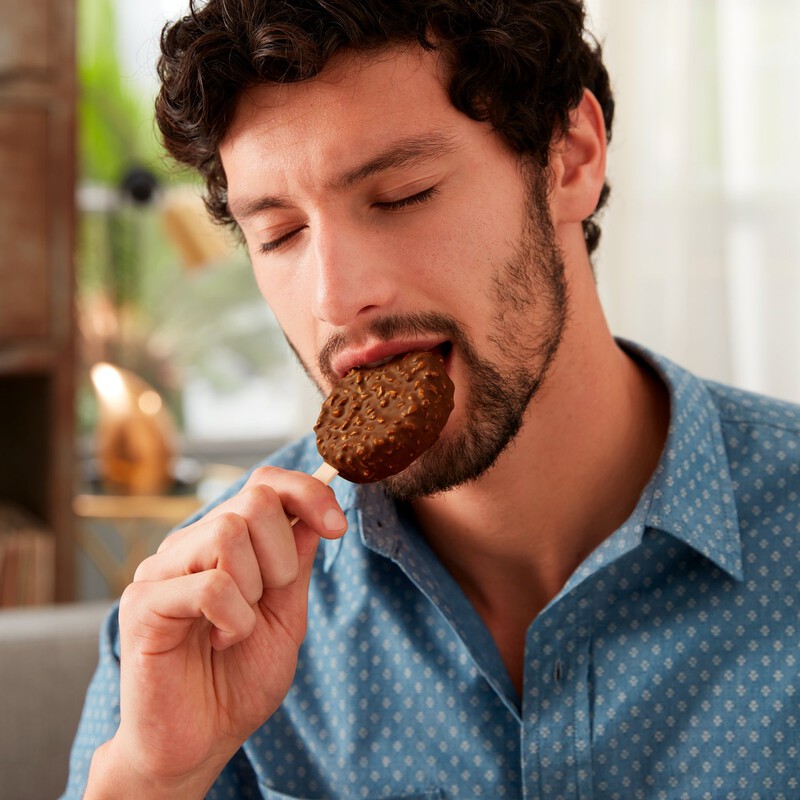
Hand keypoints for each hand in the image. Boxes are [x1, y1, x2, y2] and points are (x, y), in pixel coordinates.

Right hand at [86, 466, 346, 797]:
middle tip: (267, 600)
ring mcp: (161, 570)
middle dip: (282, 554)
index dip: (307, 493)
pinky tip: (218, 641)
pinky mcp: (143, 603)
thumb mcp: (285, 613)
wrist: (198, 741)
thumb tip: (315, 513)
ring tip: (237, 626)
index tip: (338, 528)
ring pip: (229, 532)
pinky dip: (233, 619)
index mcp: (222, 543)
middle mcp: (188, 546)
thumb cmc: (239, 679)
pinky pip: (210, 585)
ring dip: (255, 587)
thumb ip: (295, 562)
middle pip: (253, 501)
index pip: (263, 484)